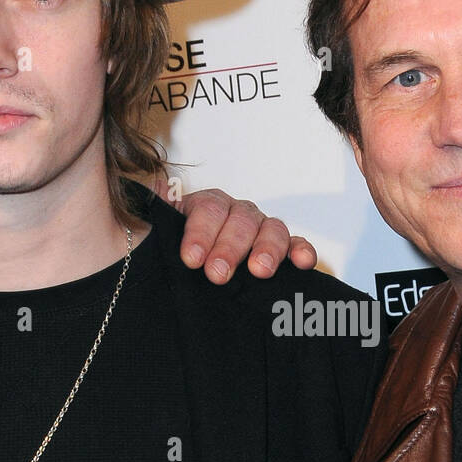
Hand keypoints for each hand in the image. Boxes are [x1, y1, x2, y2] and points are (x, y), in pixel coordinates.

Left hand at [153, 177, 318, 282]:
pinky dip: (302, 251)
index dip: (200, 234)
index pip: (207, 210)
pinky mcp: (282, 251)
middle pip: (240, 220)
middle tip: (218, 274)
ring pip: (271, 229)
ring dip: (267, 249)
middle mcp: (236, 214)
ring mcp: (261, 231)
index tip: (191, 259)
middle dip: (229, 247)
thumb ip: (157, 214)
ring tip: (259, 271)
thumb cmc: (172, 256)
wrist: (190, 275)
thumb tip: (158, 186)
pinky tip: (303, 263)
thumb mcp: (158, 235)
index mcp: (206, 206)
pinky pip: (296, 245)